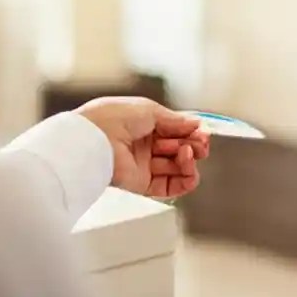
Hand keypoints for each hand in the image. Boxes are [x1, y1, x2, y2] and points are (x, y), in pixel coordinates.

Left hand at [75, 97, 210, 198]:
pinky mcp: (141, 184)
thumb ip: (175, 120)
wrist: (93, 138)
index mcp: (144, 124)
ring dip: (188, 161)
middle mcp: (144, 145)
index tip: (202, 132)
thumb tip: (195, 124)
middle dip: (193, 146)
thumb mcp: (149, 110)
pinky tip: (190, 173)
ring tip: (187, 153)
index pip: (176, 131)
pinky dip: (184, 182)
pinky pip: (169, 187)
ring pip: (177, 168)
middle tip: (200, 144)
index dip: (191, 132)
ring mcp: (143, 165)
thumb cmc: (113, 117)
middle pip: (179, 149)